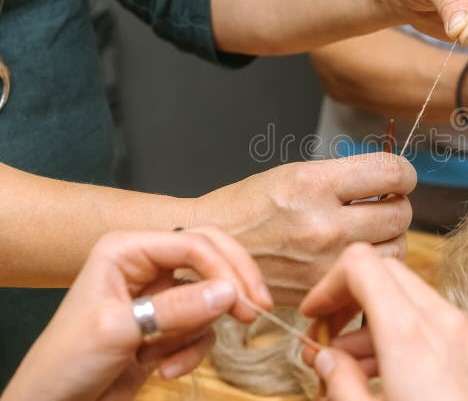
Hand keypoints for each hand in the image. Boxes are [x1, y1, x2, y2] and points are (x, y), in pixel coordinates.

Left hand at [3, 227, 270, 400]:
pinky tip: (164, 370)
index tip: (249, 301)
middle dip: (231, 285)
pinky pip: (201, 328)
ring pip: (210, 296)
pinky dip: (191, 351)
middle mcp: (146, 264)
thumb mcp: (120, 330)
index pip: (193, 243)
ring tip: (167, 358)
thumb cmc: (67, 361)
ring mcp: (159, 294)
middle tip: (255, 310)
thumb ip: (177, 308)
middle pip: (210, 256)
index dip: (225, 268)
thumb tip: (229, 291)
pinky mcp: (168, 323)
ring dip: (197, 332)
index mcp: (128, 249)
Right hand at [195, 153, 416, 305]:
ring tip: (368, 230)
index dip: (403, 173)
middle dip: (396, 205)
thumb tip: (392, 179)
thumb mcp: (296, 173)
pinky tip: (353, 253)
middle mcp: (322, 224)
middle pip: (400, 214)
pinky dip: (370, 265)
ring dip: (389, 238)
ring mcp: (322, 261)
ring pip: (395, 249)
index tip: (398, 176)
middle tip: (381, 204)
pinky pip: (369, 276)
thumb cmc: (250, 205)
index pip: (391, 173)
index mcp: (314, 184)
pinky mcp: (319, 289)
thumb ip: (346, 176)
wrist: (207, 246)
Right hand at [298, 243, 467, 400]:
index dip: (327, 285)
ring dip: (374, 322)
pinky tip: (388, 380)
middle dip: (349, 300)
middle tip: (325, 341)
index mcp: (409, 335)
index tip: (311, 317)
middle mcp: (443, 323)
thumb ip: (340, 385)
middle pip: (386, 274)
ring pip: (410, 298)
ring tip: (350, 372)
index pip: (362, 265)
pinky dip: (403, 334)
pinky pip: (435, 323)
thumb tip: (327, 360)